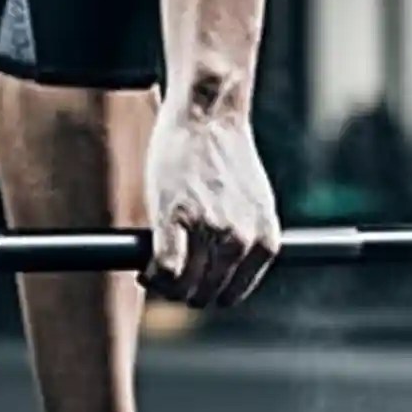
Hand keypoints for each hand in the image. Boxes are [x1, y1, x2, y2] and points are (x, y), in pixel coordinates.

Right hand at [140, 109, 280, 307]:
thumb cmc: (227, 157)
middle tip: (167, 278)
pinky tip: (146, 269)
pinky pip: (164, 270)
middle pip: (206, 294)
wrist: (210, 117)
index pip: (233, 294)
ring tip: (153, 273)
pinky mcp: (175, 217)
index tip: (193, 283)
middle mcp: (242, 240)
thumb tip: (225, 271)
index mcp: (265, 241)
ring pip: (183, 288)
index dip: (209, 293)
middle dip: (184, 293)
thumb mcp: (255, 205)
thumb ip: (247, 238)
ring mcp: (209, 230)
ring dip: (164, 288)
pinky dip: (152, 276)